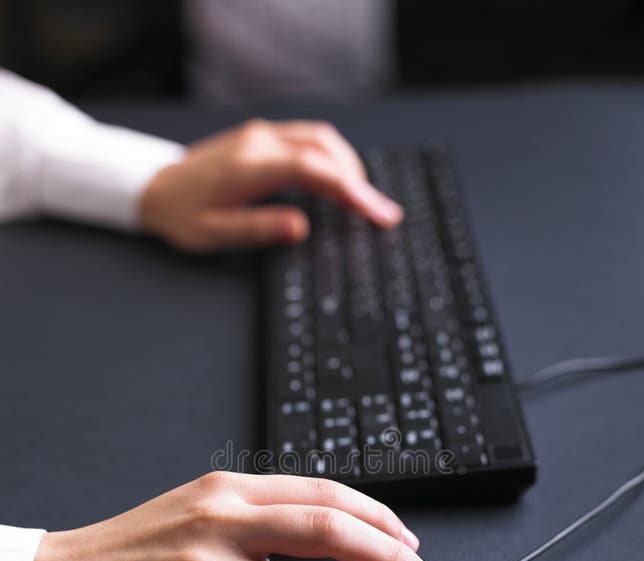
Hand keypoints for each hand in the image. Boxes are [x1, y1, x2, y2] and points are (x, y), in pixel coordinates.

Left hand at [139, 119, 402, 251]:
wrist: (154, 187)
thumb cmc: (181, 214)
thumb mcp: (213, 234)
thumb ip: (258, 229)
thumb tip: (299, 228)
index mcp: (250, 167)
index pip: (315, 170)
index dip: (351, 190)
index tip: (376, 212)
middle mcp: (259, 143)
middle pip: (325, 149)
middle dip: (359, 181)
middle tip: (381, 213)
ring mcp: (261, 136)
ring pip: (320, 139)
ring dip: (348, 166)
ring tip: (364, 201)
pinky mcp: (262, 138)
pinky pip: (308, 139)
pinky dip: (332, 159)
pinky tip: (340, 180)